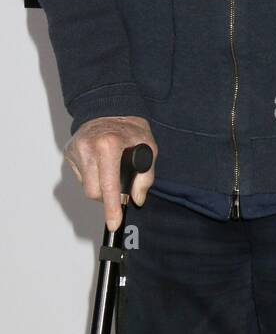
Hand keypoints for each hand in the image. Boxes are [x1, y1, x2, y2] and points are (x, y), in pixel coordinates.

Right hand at [64, 115, 156, 232]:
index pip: (108, 186)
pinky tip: (99, 164)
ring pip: (86, 186)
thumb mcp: (149, 148)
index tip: (113, 223)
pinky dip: (91, 176)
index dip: (112, 208)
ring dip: (99, 186)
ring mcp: (76, 149)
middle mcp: (88, 147)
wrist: (110, 110)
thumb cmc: (131, 130)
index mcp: (109, 145)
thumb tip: (137, 199)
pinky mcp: (68, 152)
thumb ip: (145, 177)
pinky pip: (80, 176)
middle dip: (106, 197)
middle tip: (119, 188)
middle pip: (93, 192)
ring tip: (110, 171)